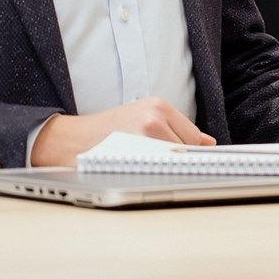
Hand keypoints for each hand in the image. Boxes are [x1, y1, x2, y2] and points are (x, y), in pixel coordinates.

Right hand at [29, 97, 213, 165]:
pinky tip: (140, 170)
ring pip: (176, 159)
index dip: (189, 150)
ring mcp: (146, 135)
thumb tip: (208, 143)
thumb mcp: (141, 118)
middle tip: (153, 160)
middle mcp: (155, 117)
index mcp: (158, 106)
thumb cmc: (105, 132)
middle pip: (189, 147)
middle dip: (177, 157)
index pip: (194, 134)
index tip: (186, 159)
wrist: (70, 140)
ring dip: (166, 166)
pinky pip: (161, 167)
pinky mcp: (137, 152)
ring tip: (142, 163)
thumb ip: (175, 128)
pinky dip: (156, 173)